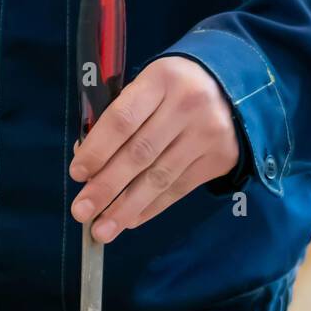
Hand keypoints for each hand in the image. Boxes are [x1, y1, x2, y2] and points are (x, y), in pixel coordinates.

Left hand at [69, 57, 239, 242]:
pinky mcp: (219, 158)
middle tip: (81, 212)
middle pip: (139, 153)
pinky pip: (178, 189)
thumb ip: (118, 118)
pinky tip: (129, 220)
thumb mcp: (147, 85)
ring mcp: (207, 134)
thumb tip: (88, 165)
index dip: (97, 149)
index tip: (77, 174)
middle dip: (106, 187)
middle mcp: (187, 106)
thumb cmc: (173, 88)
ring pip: (159, 178)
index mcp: (162, 79)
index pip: (122, 119)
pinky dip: (150, 207)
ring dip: (126, 208)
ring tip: (102, 230)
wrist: (232, 87)